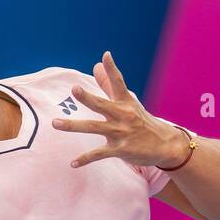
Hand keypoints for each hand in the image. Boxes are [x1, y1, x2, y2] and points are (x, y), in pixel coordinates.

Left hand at [50, 50, 187, 168]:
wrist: (165, 145)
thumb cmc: (142, 121)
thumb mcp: (127, 102)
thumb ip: (108, 84)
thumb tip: (96, 65)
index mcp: (125, 102)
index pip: (118, 83)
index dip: (113, 69)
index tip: (106, 56)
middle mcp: (123, 115)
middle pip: (102, 105)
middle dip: (88, 97)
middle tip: (74, 89)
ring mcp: (121, 133)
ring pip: (93, 127)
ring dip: (73, 126)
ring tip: (55, 123)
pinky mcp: (120, 149)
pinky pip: (98, 154)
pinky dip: (85, 159)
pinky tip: (72, 163)